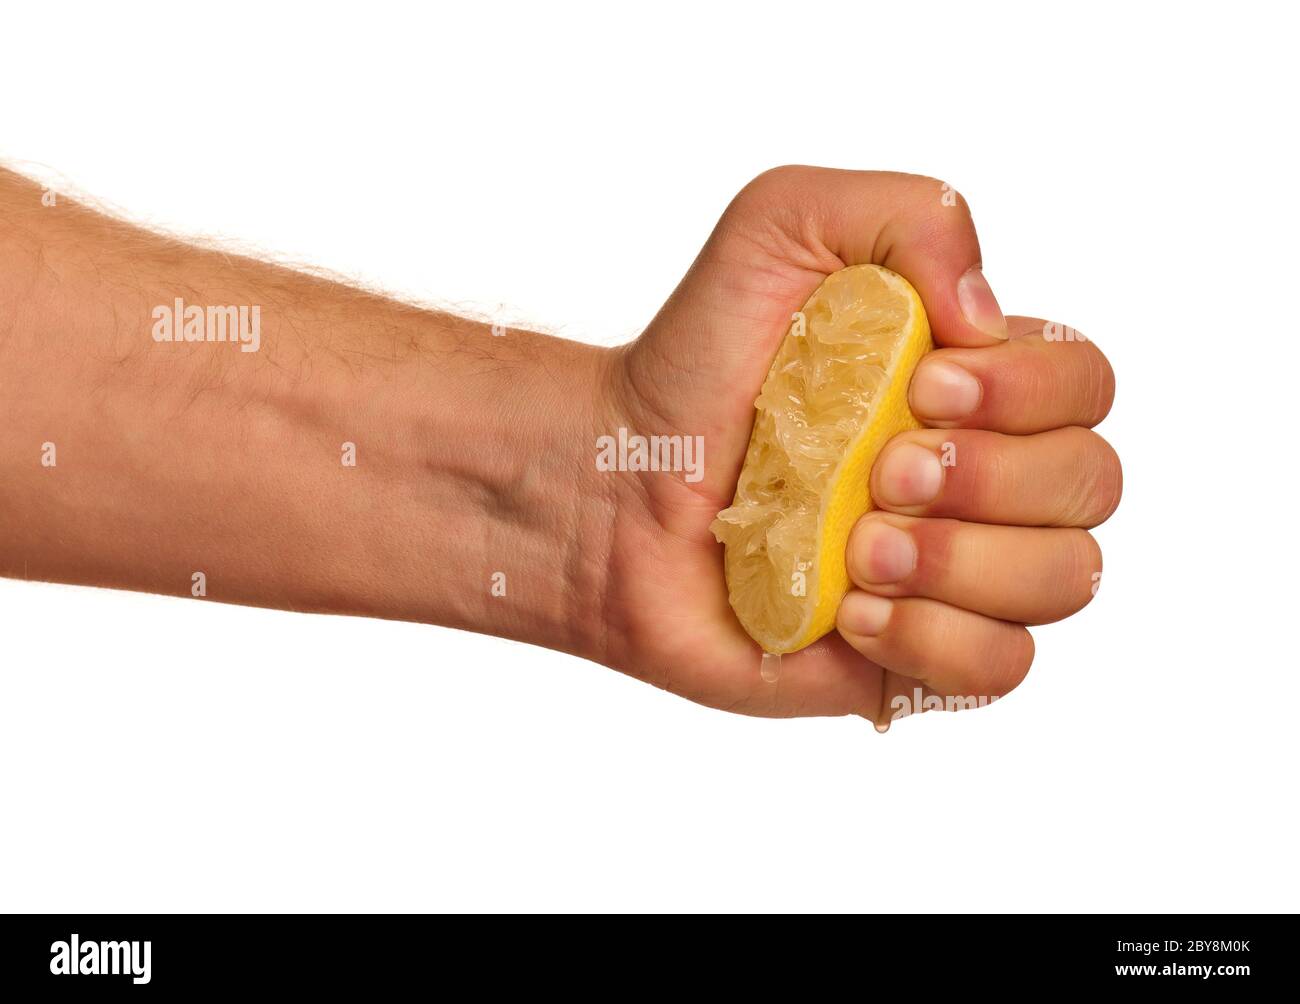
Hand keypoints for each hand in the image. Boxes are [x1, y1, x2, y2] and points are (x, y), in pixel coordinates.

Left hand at [600, 166, 1120, 723]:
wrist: (615, 486)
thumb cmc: (695, 362)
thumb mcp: (781, 227)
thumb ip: (908, 216)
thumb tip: (991, 316)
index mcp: (977, 384)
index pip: (1086, 386)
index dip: (1030, 391)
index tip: (925, 384)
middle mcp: (984, 478)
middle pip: (1091, 485)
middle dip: (991, 478)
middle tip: (880, 469)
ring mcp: (956, 571)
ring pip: (1063, 582)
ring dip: (961, 561)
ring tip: (854, 547)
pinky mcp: (915, 654)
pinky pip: (1001, 667)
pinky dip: (935, 639)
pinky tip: (849, 610)